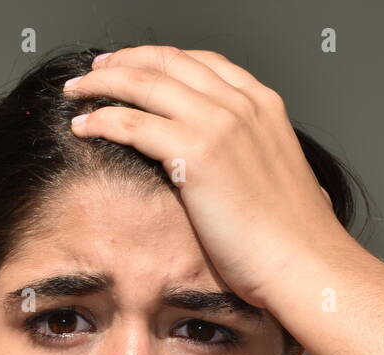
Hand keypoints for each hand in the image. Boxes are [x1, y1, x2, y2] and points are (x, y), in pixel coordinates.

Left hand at [64, 45, 352, 309]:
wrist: (307, 264)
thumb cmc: (295, 240)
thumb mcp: (279, 179)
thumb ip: (256, 160)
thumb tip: (240, 176)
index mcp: (263, 107)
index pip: (202, 63)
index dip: (161, 60)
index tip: (134, 67)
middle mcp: (242, 105)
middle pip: (167, 62)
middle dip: (124, 62)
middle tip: (95, 73)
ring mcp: (220, 124)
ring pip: (143, 82)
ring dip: (102, 84)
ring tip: (76, 93)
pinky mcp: (197, 153)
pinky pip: (132, 121)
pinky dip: (101, 118)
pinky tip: (83, 126)